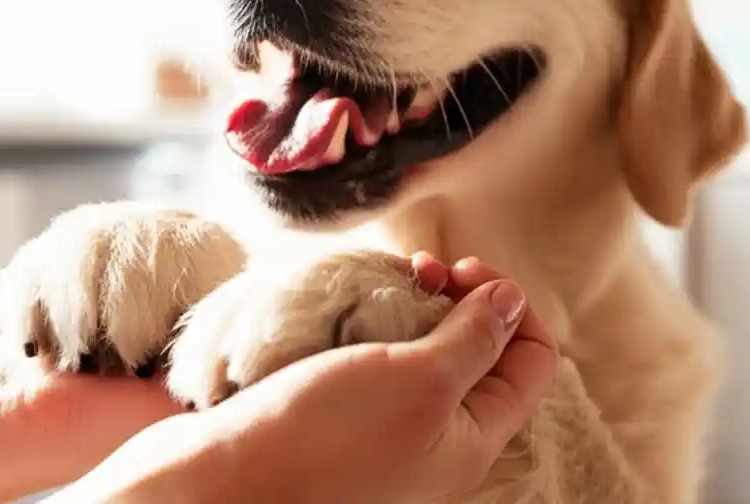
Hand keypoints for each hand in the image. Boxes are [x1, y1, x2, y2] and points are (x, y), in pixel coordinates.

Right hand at [62, 257, 559, 503]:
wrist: (218, 483)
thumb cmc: (320, 440)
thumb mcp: (418, 381)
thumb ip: (474, 340)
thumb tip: (514, 301)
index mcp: (471, 441)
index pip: (531, 363)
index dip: (511, 306)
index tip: (464, 272)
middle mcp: (434, 439)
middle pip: (478, 352)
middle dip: (458, 299)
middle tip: (420, 267)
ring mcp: (384, 429)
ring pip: (421, 351)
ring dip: (410, 306)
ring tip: (380, 280)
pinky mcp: (337, 417)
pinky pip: (372, 360)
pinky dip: (368, 325)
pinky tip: (344, 306)